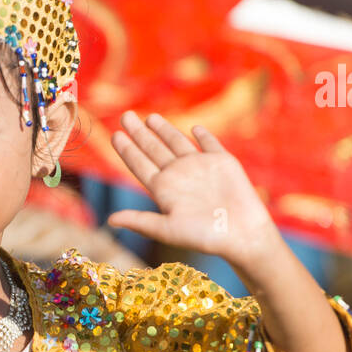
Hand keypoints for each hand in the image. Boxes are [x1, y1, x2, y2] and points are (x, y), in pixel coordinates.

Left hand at [106, 111, 280, 270]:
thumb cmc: (203, 236)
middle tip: (125, 116)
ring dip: (164, 129)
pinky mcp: (222, 162)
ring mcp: (200, 167)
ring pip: (177, 142)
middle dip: (139, 132)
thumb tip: (110, 220)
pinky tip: (195, 127)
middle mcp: (179, 175)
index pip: (139, 164)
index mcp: (163, 189)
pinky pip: (210, 144)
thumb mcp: (167, 229)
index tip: (115, 135)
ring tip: (150, 117)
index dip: (127, 150)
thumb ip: (140, 221)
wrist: (241, 233)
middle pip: (153, 148)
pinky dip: (203, 135)